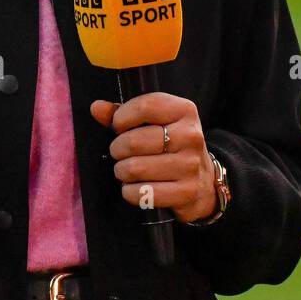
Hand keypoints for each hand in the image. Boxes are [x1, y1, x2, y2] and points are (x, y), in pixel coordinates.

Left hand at [90, 92, 216, 223]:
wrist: (204, 181)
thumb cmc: (170, 146)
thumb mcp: (154, 123)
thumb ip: (123, 113)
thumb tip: (96, 107)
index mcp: (184, 111)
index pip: (145, 107)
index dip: (121, 118)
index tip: (118, 126)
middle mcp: (191, 136)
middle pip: (133, 141)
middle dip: (117, 150)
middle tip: (120, 154)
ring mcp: (190, 165)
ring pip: (135, 168)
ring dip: (122, 172)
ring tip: (127, 170)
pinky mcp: (186, 192)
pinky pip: (142, 193)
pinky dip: (130, 192)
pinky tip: (135, 187)